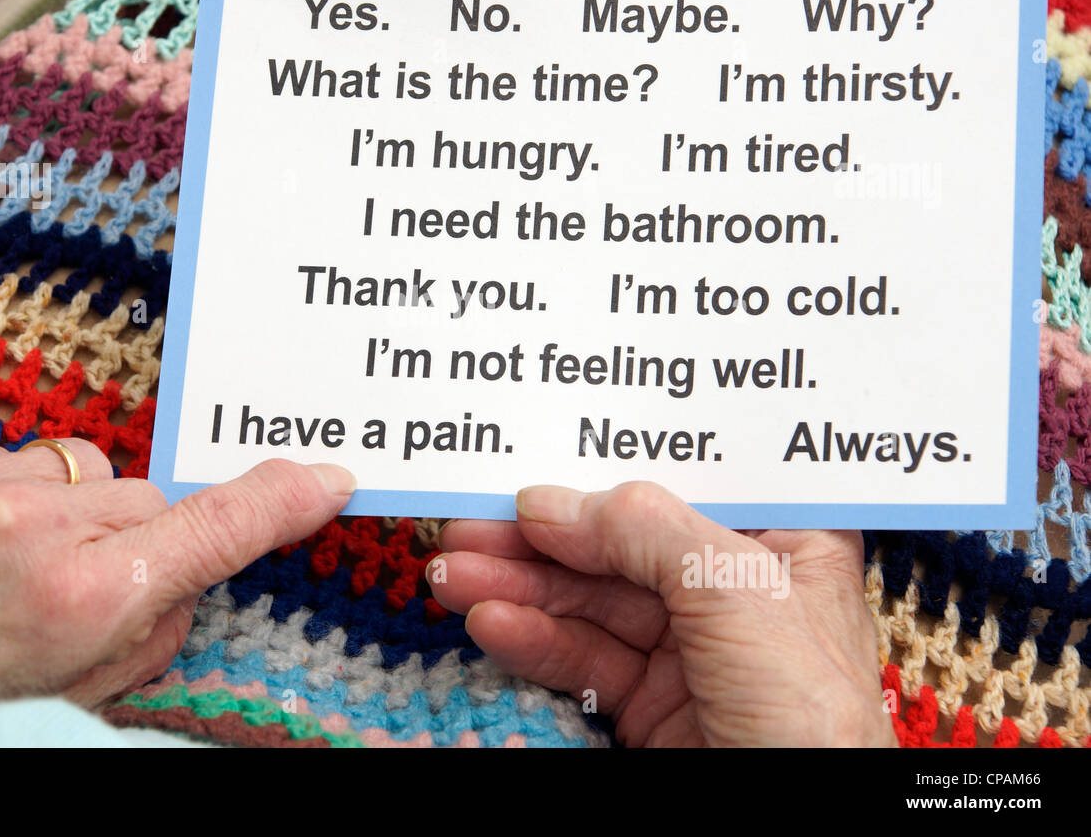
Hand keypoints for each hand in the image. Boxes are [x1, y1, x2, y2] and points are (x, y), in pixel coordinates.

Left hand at [0, 408, 354, 716]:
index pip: (212, 531)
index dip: (277, 503)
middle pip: (145, 499)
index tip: (326, 479)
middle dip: (123, 535)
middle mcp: (33, 526)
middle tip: (57, 583)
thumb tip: (189, 571)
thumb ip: (152, 628)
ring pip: (79, 470)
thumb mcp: (70, 692)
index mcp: (81, 601)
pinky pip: (6, 444)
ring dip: (53, 507)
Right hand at [430, 482, 894, 746]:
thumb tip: (552, 504)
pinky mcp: (654, 706)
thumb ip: (647, 533)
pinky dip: (532, 640)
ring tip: (453, 574)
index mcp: (786, 546)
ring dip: (518, 586)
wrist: (798, 832)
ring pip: (589, 602)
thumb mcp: (738, 595)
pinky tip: (491, 622)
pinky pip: (581, 660)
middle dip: (539, 537)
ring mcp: (691, 652)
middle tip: (469, 523)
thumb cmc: (814, 720)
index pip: (684, 488)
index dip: (606, 473)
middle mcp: (736, 593)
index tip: (532, 466)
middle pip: (620, 545)